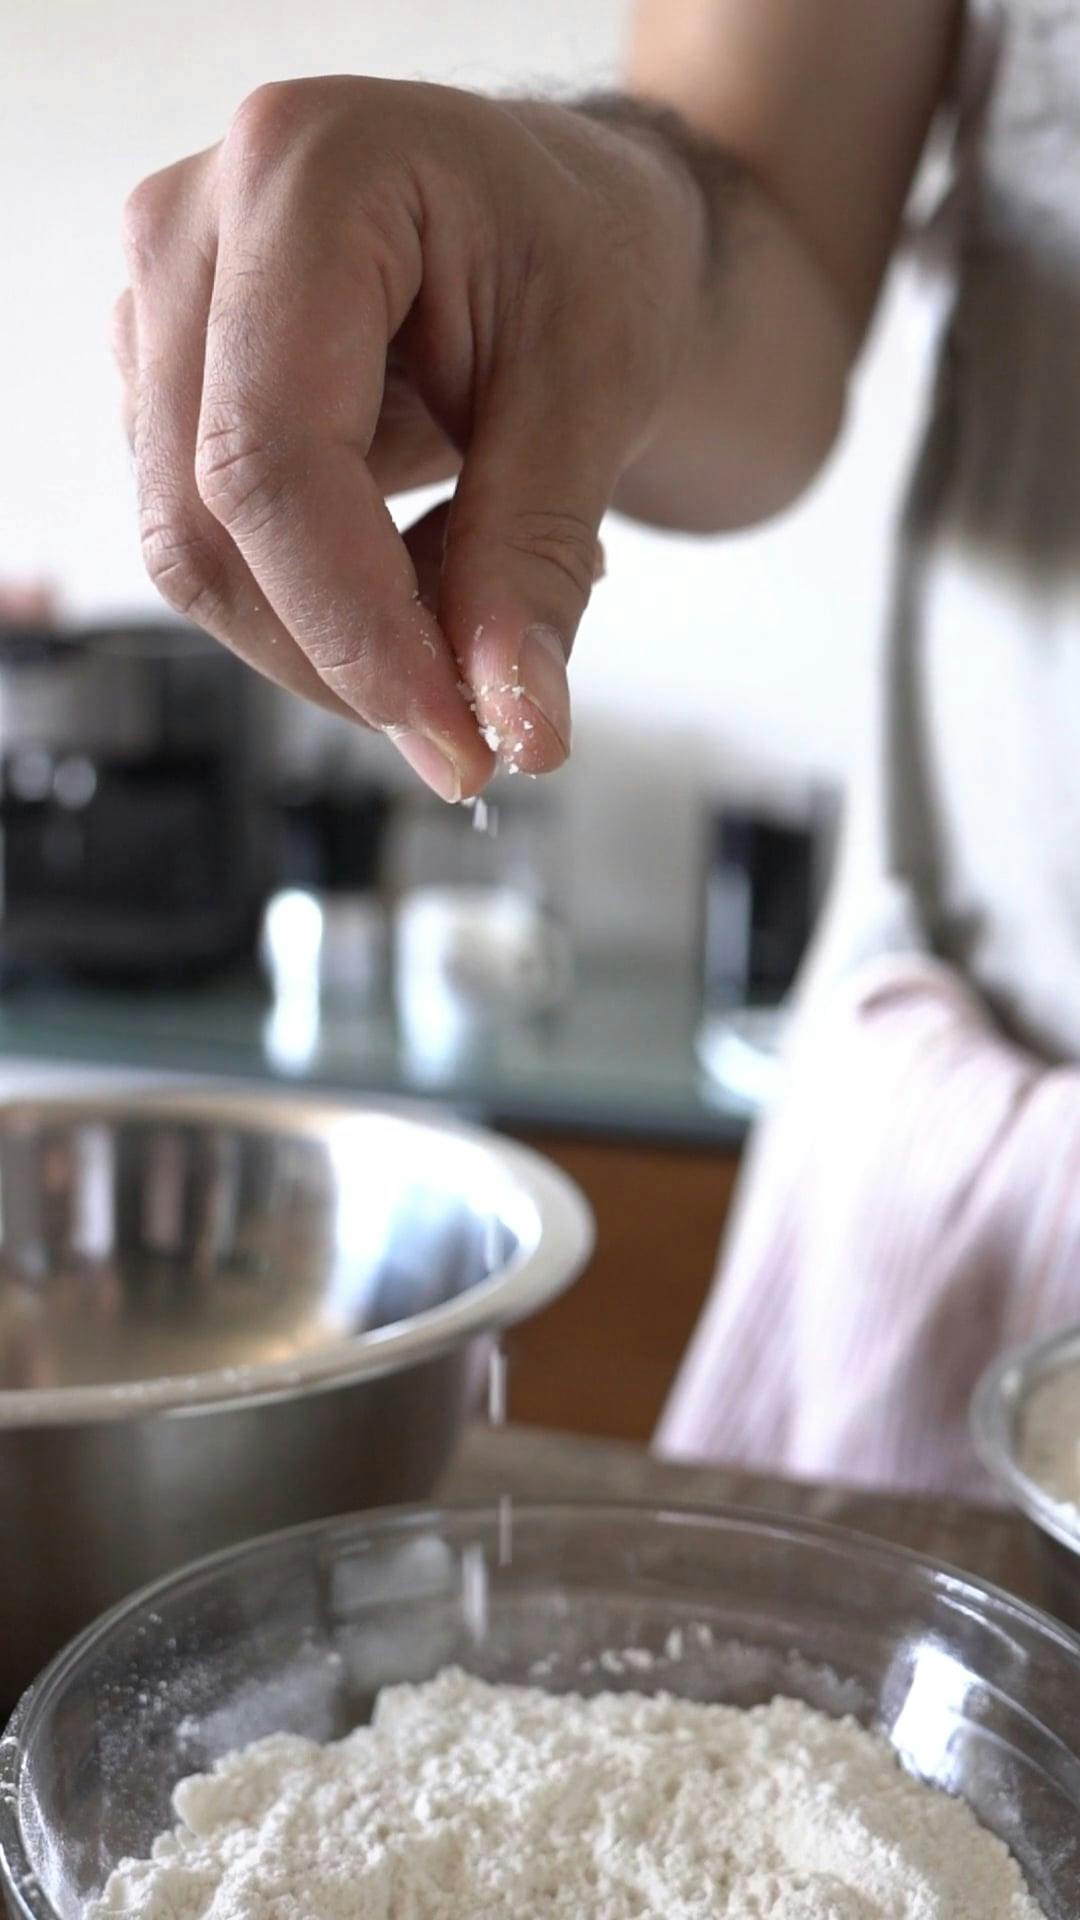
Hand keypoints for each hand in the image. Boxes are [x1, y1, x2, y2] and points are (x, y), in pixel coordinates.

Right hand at [114, 79, 704, 796]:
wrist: (563, 219)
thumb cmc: (587, 251)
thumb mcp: (599, 391)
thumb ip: (536, 561)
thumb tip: (513, 725)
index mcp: (307, 176)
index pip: (270, 456)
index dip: (354, 628)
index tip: (457, 738)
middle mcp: (192, 228)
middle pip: (204, 525)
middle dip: (344, 659)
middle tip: (480, 724)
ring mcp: (158, 311)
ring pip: (199, 558)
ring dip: (346, 632)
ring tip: (488, 584)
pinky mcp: (163, 389)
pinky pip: (218, 551)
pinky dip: (332, 602)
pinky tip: (435, 556)